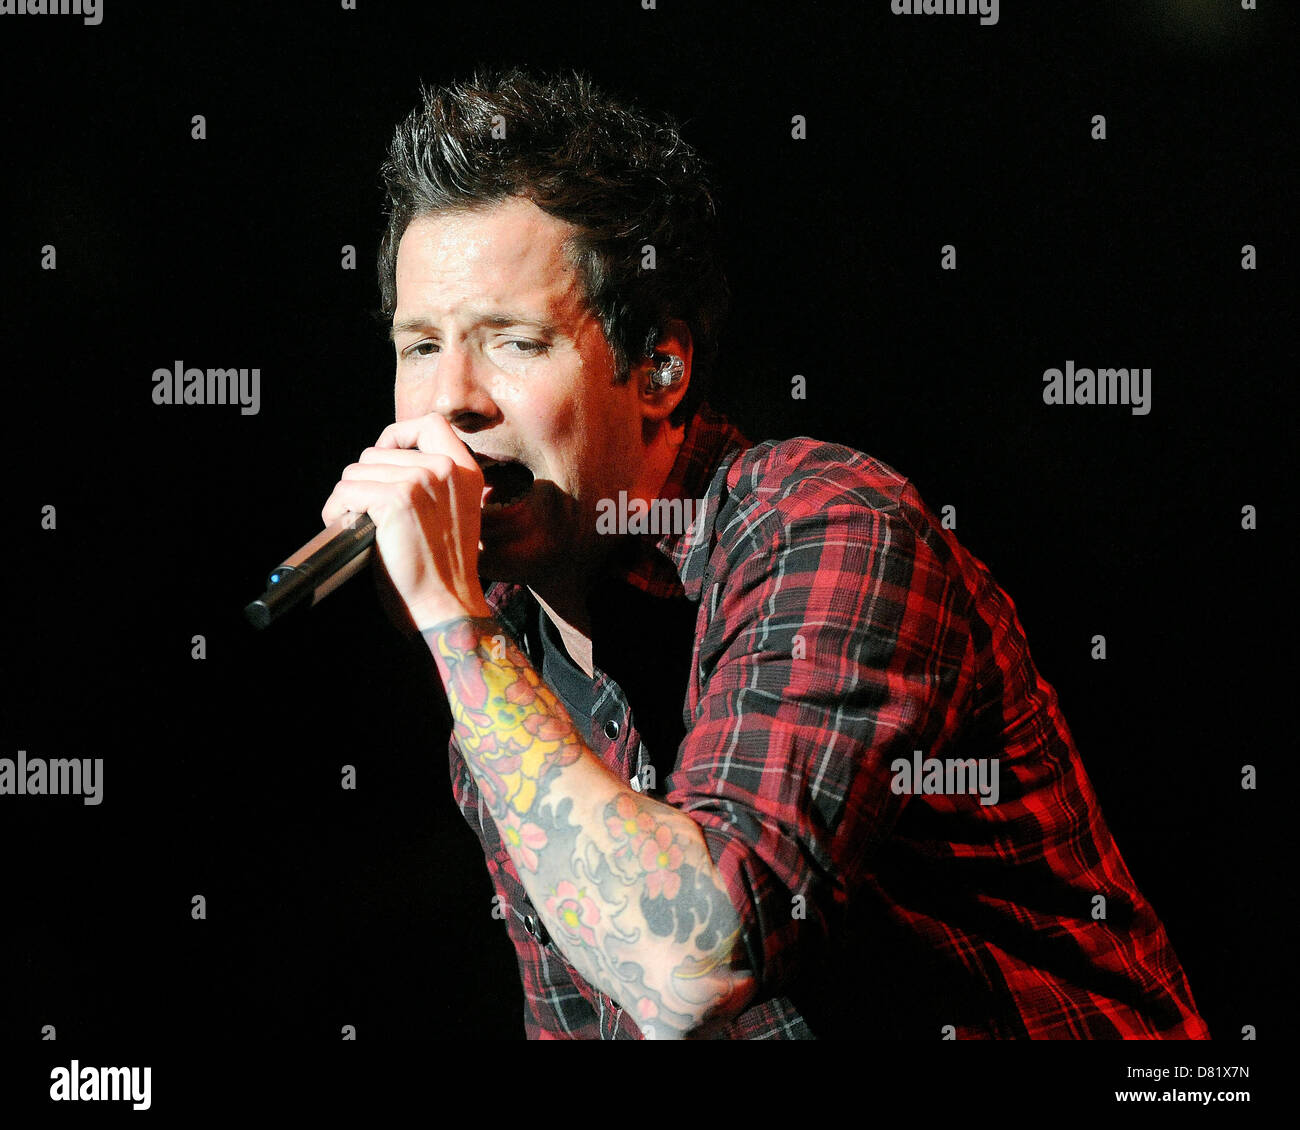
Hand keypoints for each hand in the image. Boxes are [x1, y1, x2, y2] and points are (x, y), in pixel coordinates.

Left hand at [321, 413, 492, 629]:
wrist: (447, 605)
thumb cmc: (445, 571)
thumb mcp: (457, 513)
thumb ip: (436, 483)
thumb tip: (386, 464)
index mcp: (466, 471)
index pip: (431, 423)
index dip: (398, 434)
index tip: (386, 455)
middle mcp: (445, 469)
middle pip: (377, 452)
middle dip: (364, 482)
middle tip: (367, 514)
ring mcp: (421, 481)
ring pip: (356, 471)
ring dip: (348, 499)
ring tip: (359, 526)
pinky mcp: (396, 499)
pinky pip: (346, 492)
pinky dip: (336, 512)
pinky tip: (348, 529)